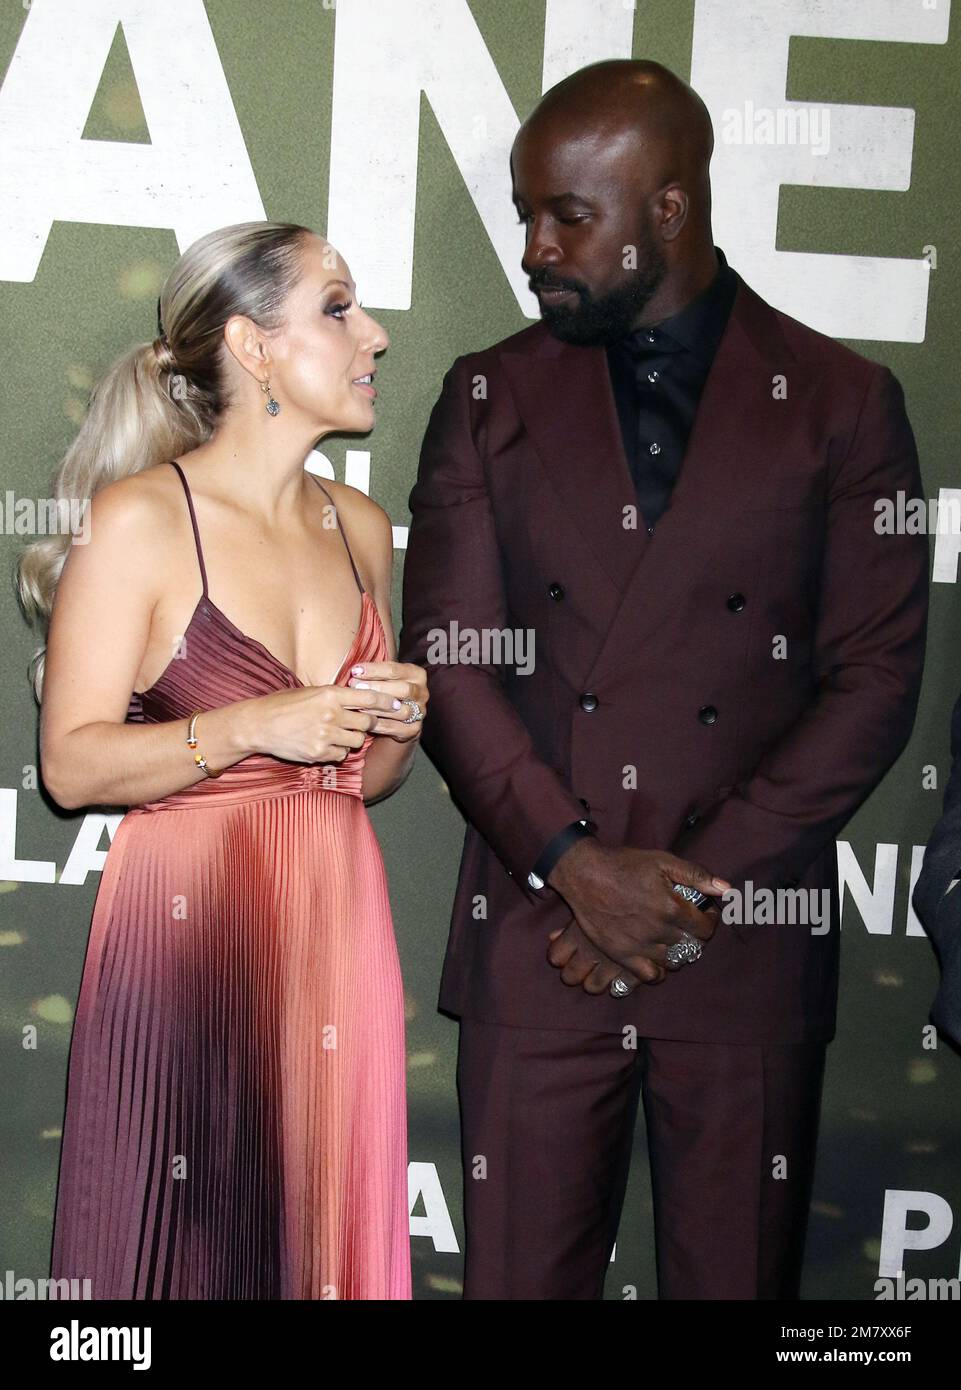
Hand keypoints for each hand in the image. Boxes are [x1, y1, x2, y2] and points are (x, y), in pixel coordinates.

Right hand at [244, 684, 403, 763]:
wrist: (258, 724)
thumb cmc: (284, 704)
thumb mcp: (312, 691)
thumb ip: (337, 695)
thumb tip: (363, 695)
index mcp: (331, 694)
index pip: (371, 699)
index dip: (388, 702)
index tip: (398, 704)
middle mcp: (331, 714)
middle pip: (368, 722)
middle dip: (367, 723)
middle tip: (359, 723)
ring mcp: (325, 736)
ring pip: (357, 741)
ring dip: (352, 739)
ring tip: (337, 733)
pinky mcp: (318, 754)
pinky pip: (342, 755)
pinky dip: (338, 752)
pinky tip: (324, 744)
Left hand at [346, 661, 428, 741]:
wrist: (393, 718)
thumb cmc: (384, 691)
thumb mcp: (382, 677)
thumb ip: (373, 672)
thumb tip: (354, 670)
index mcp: (417, 674)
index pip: (395, 670)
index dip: (374, 670)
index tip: (355, 671)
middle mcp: (422, 692)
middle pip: (403, 689)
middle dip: (377, 688)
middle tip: (355, 687)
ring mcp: (420, 712)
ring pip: (400, 710)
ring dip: (377, 708)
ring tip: (358, 705)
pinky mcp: (414, 729)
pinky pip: (396, 728)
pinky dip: (379, 724)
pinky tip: (364, 721)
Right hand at [548, 841, 730, 983]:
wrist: (584, 874)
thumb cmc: (624, 864)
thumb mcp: (662, 861)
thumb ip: (696, 875)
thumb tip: (727, 890)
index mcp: (672, 907)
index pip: (706, 929)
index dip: (710, 922)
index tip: (705, 915)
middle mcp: (659, 930)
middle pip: (691, 946)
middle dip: (694, 936)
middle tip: (687, 927)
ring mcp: (640, 945)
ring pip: (673, 962)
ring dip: (678, 954)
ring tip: (673, 941)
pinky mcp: (621, 955)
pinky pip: (649, 975)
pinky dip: (658, 972)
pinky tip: (658, 960)